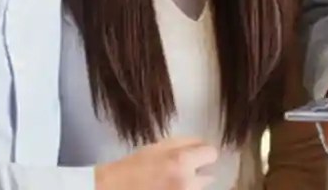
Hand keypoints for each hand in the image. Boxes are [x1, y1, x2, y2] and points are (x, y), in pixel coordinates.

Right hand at [94, 137, 217, 189]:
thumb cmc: (135, 166)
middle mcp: (187, 183)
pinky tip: (168, 188)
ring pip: (199, 189)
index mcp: (182, 161)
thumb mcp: (159, 146)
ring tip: (170, 182)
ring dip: (191, 185)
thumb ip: (186, 142)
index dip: (204, 154)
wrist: (114, 189)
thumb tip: (204, 144)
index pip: (212, 154)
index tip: (198, 156)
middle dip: (198, 172)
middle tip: (181, 172)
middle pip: (209, 176)